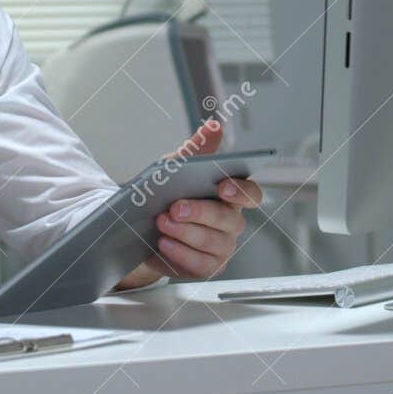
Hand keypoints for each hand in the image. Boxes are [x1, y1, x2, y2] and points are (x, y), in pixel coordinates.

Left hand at [115, 118, 263, 289]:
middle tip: (175, 208)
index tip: (221, 185)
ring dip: (186, 233)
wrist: (142, 228)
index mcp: (230, 196)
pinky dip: (180, 253)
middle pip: (229, 220)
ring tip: (162, 223)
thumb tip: (213, 126)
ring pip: (214, 243)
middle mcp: (231, 223)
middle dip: (201, 213)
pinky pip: (201, 264)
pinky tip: (164, 243)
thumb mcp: (175, 168)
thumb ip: (196, 149)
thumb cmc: (167, 195)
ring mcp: (222, 248)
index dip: (241, 191)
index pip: (250, 194)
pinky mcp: (208, 267)